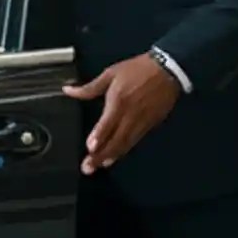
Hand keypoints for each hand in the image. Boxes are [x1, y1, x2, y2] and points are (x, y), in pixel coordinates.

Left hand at [63, 53, 179, 174]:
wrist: (168, 70)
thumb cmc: (138, 70)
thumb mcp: (110, 74)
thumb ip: (89, 88)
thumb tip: (69, 90)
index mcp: (119, 101)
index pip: (108, 124)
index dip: (99, 137)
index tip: (90, 148)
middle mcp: (130, 115)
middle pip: (115, 140)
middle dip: (101, 155)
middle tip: (88, 167)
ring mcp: (142, 122)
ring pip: (126, 144)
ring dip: (112, 156)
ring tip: (99, 166)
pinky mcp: (150, 125)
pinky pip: (135, 141)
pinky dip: (124, 150)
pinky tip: (116, 156)